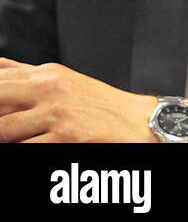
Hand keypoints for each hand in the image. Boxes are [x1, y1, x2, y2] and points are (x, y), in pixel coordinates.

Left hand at [0, 58, 165, 142]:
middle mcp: (49, 89)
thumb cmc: (102, 105)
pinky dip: (22, 147)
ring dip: (5, 137)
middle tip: (2, 127)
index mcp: (46, 75)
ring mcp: (56, 113)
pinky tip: (31, 144)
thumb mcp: (64, 80)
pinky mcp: (65, 136)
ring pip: (3, 130)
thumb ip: (26, 73)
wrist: (139, 122)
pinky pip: (26, 147)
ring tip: (17, 137)